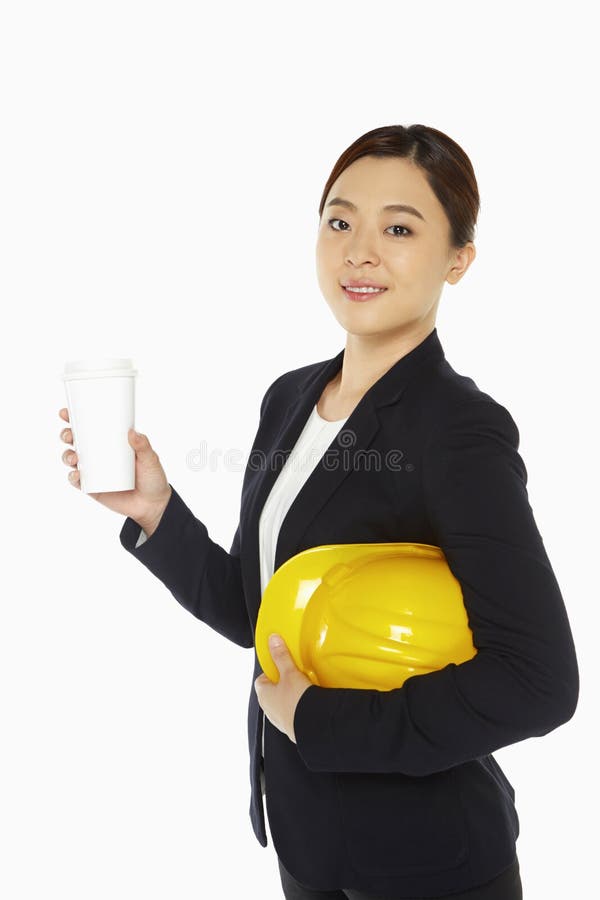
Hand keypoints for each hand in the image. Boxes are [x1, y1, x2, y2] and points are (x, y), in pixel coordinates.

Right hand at [58, 407, 171, 532]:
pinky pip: (77, 482)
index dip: (74, 418)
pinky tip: (76, 475)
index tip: (66, 413)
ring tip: (74, 458)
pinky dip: (73, 477)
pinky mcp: (93, 488)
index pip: (90, 427)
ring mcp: (94, 471)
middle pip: (75, 441)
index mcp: (110, 442)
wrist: (153, 505)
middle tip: (69, 435)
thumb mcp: (151, 459)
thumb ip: (143, 446)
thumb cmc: (152, 478)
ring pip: (72, 459)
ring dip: (67, 456)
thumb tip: (132, 432)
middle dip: (67, 435)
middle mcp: (98, 455)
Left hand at [254, 634, 312, 743]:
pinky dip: (299, 706)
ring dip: (291, 695)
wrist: (312, 726)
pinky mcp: (292, 726)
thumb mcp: (289, 673)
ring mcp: (280, 719)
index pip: (262, 679)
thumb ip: (281, 656)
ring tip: (304, 688)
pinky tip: (309, 702)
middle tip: (295, 675)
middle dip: (283, 682)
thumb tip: (273, 640)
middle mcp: (268, 709)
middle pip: (273, 690)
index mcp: (263, 694)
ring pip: (283, 702)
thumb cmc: (296, 703)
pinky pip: (293, 712)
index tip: (281, 664)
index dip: (272, 670)